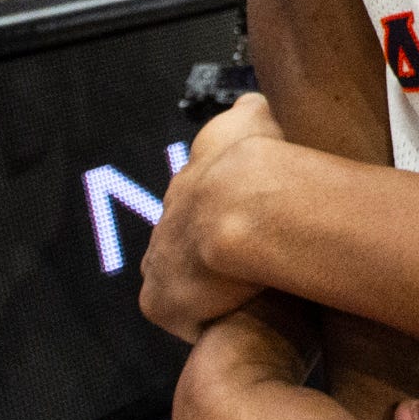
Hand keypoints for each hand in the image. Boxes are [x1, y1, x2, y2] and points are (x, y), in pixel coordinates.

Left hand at [144, 93, 288, 340]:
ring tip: (250, 293)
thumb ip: (250, 110)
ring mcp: (159, 263)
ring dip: (210, 287)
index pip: (199, 199)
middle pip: (185, 240)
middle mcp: (166, 222)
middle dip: (210, 248)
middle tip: (250, 260)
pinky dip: (212, 318)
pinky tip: (243, 315)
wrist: (244, 208)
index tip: (247, 216)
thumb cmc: (259, 161)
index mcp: (189, 184)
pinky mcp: (161, 303)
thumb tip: (250, 101)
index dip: (225, 209)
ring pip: (185, 280)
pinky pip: (188, 318)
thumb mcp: (255, 119)